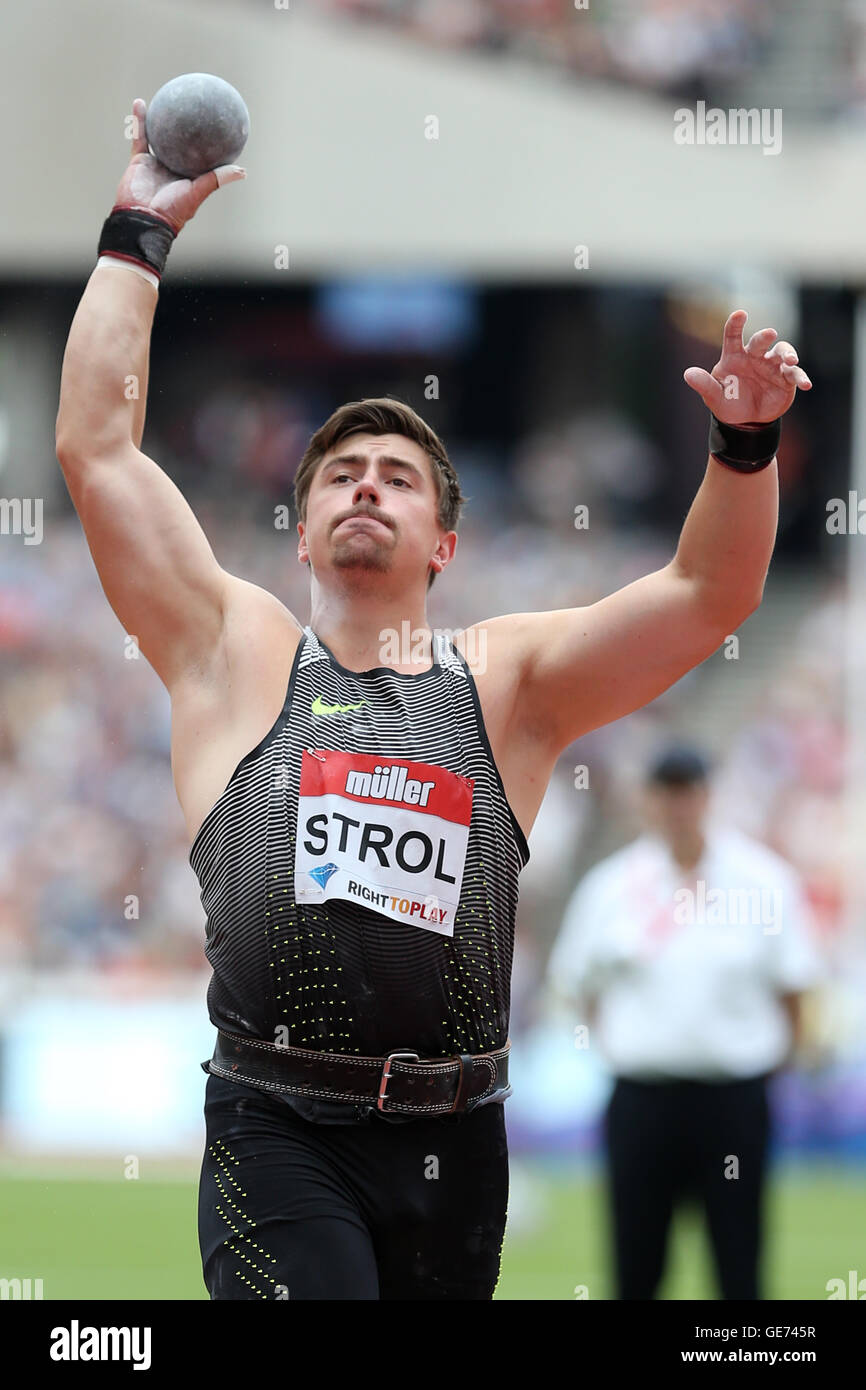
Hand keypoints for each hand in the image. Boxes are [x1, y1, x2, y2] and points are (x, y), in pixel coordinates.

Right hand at [112, 98, 245, 234]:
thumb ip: (216, 179)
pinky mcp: (139, 160)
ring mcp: (156, 163)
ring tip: (168, 97)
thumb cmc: (172, 210)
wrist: (142, 218)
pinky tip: (141, 103)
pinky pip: (139, 136)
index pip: (202, 157)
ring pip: (160, 136)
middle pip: (182, 144)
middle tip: (195, 106)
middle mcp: (173, 168)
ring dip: (162, 118)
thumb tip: (242, 171)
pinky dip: (139, 120)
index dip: (210, 143)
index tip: (219, 126)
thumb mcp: (198, 193)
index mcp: (189, 177)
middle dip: (187, 127)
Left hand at [683, 309, 811, 425]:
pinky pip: (795, 374)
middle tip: (769, 334)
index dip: (735, 324)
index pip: (733, 336)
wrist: (746, 421)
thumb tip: (687, 374)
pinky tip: (805, 384)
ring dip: (787, 353)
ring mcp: (772, 366)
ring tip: (791, 360)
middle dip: (765, 336)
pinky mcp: (786, 379)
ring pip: (782, 352)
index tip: (740, 314)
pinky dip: (801, 377)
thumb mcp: (714, 396)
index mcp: (734, 356)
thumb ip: (704, 384)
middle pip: (761, 341)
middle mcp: (755, 356)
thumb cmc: (728, 402)